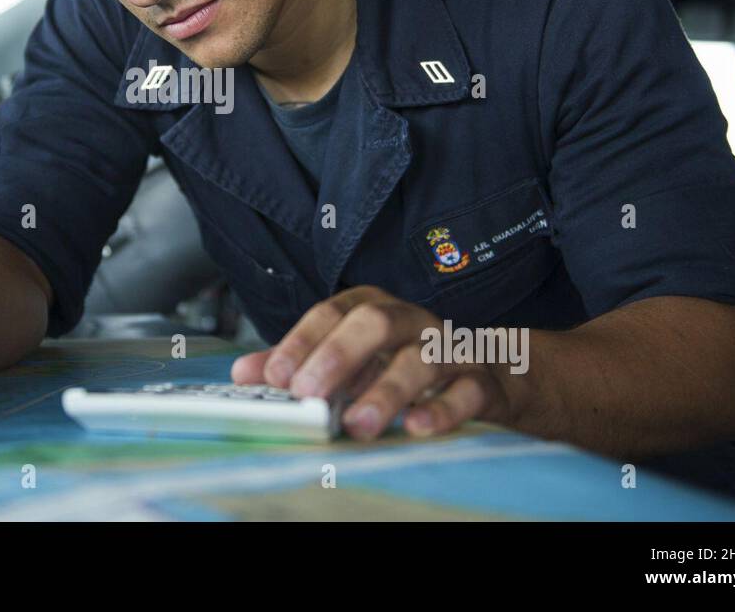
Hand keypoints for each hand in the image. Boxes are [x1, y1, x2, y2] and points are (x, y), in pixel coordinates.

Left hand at [231, 285, 510, 440]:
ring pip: (421, 358)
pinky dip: (442, 410)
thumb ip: (299, 364)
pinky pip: (467, 391)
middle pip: (375, 322)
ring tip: (357, 423)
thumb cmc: (404, 362)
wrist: (491, 373)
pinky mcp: (482, 382)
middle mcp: (410, 320)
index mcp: (372, 308)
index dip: (301, 341)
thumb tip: (244, 374)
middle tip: (307, 393)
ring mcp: (449, 347)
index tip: (275, 377)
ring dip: (387, 391)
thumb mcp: (350, 360)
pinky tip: (417, 427)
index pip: (331, 312)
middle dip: (337, 355)